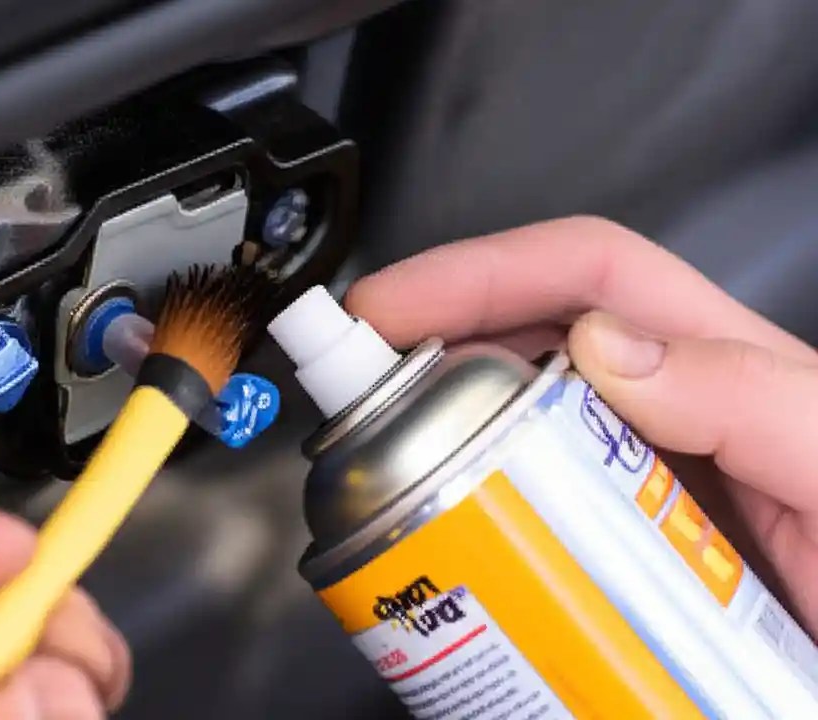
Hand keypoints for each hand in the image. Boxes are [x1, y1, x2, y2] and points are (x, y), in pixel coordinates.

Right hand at [345, 216, 817, 632]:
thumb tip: (614, 347)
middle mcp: (665, 428)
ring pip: (503, 446)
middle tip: (359, 409)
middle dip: (425, 363)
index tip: (387, 309)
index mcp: (724, 375)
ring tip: (388, 492)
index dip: (477, 270)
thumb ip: (762, 401)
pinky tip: (448, 578)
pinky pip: (515, 538)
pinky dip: (463, 546)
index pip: (585, 278)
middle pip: (519, 355)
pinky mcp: (606, 571)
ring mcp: (632, 501)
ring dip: (433, 457)